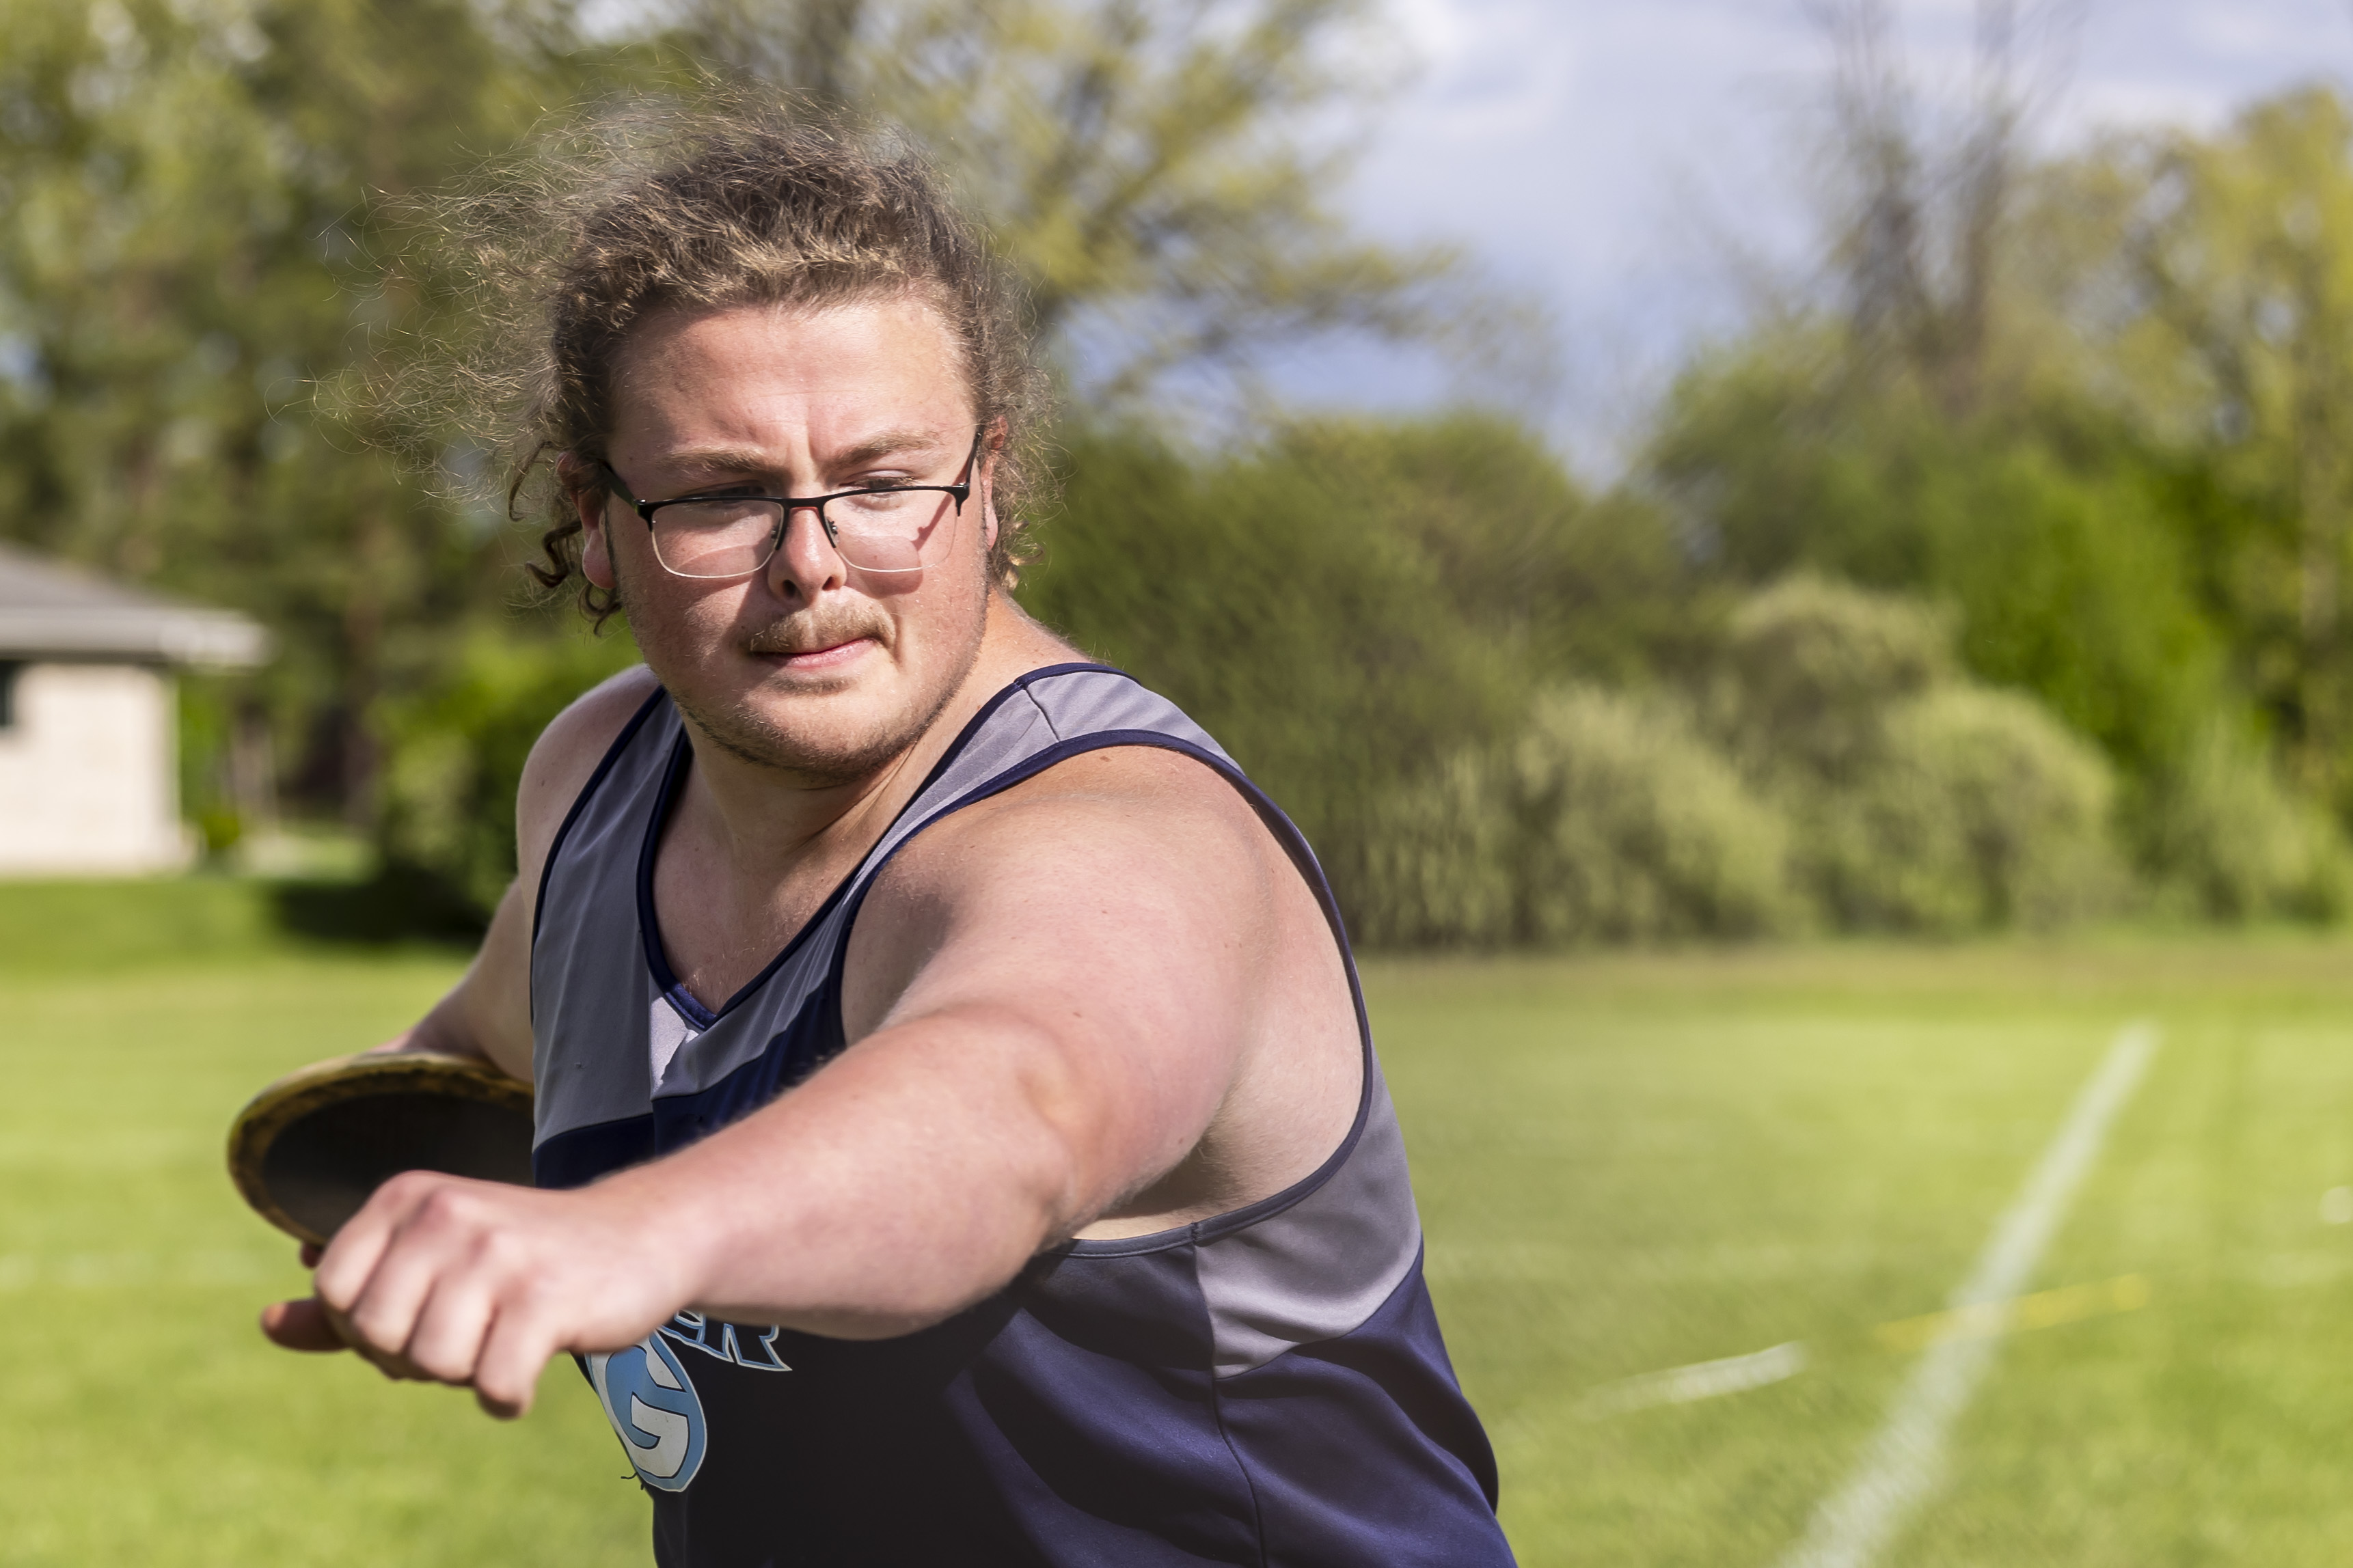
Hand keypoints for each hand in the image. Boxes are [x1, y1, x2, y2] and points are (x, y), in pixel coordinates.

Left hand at [258, 1172, 693, 1417]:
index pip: (331, 1292)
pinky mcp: (547, 1296)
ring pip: (431, 1364)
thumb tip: (268, 1326)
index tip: (419, 1314)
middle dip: (413, 1357)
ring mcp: (499, 1252)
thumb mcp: (431, 1262)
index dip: (364, 1327)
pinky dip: (507, 1397)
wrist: (641, 1236)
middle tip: (466, 1334)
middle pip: (374, 1333)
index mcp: (409, 1195)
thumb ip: (346, 1300)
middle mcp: (449, 1213)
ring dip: (464, 1376)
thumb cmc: (521, 1258)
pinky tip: (530, 1367)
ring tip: (500, 1343)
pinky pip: (491, 1386)